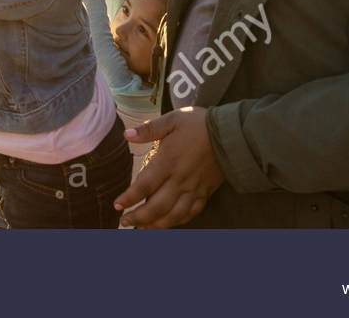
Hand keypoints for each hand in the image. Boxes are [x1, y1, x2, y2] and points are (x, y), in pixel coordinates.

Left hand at [113, 107, 225, 227]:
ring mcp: (194, 189)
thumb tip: (127, 135)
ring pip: (174, 214)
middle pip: (157, 206)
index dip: (130, 198)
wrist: (230, 133)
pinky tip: (168, 223)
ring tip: (143, 229)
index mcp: (168, 162)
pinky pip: (191, 212)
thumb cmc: (198, 124)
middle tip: (125, 222)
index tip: (117, 205)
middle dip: (139, 218)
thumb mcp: (172, 120)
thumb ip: (149, 129)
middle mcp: (180, 180)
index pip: (144, 185)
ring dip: (157, 224)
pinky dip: (178, 221)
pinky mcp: (205, 192)